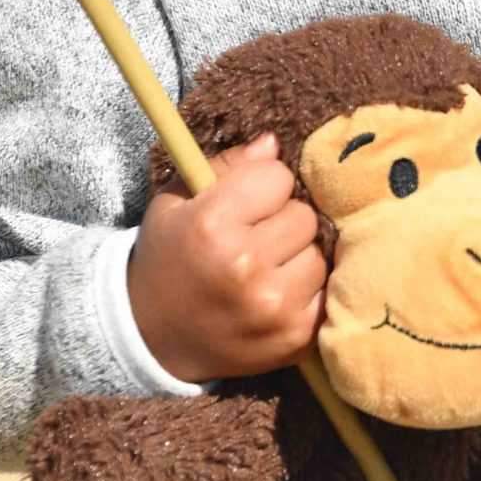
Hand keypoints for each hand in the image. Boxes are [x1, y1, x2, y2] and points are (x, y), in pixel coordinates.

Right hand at [128, 133, 325, 381]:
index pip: (278, 176)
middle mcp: (245, 265)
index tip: (245, 205)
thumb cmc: (168, 259)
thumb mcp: (177, 202)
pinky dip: (306, 291)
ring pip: (319, 254)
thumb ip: (227, 165)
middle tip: (255, 239)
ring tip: (264, 269)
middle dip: (283, 222)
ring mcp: (274, 306)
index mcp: (212, 224)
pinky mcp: (296, 336)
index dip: (263, 187)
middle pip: (304, 215)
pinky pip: (327, 292)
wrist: (153, 339)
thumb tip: (274, 142)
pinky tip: (276, 294)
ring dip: (298, 257)